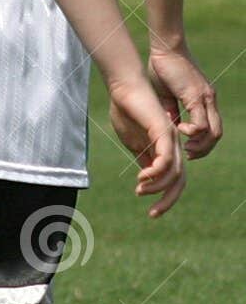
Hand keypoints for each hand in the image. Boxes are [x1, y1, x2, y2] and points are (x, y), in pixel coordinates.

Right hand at [108, 74, 185, 216]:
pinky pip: (166, 159)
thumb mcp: (133, 142)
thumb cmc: (127, 112)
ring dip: (158, 186)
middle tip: (153, 214)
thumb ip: (142, 159)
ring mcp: (171, 138)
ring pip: (174, 172)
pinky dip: (156, 172)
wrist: (124, 89)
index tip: (151, 211)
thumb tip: (146, 180)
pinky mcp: (164, 131)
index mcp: (165, 148)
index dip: (164, 197)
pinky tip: (142, 177)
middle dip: (168, 200)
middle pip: (179, 181)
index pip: (173, 179)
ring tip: (140, 188)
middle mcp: (173, 145)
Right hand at [148, 46, 222, 158]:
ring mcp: (206, 97)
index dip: (202, 144)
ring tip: (185, 147)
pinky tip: (179, 129)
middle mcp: (209, 100)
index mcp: (203, 101)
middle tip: (188, 154)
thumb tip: (170, 128)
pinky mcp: (197, 95)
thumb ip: (171, 112)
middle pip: (217, 134)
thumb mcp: (167, 96)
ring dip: (200, 144)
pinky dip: (192, 131)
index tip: (188, 151)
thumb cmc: (163, 69)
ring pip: (214, 131)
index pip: (212, 129)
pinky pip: (202, 121)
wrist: (166, 48)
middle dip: (203, 149)